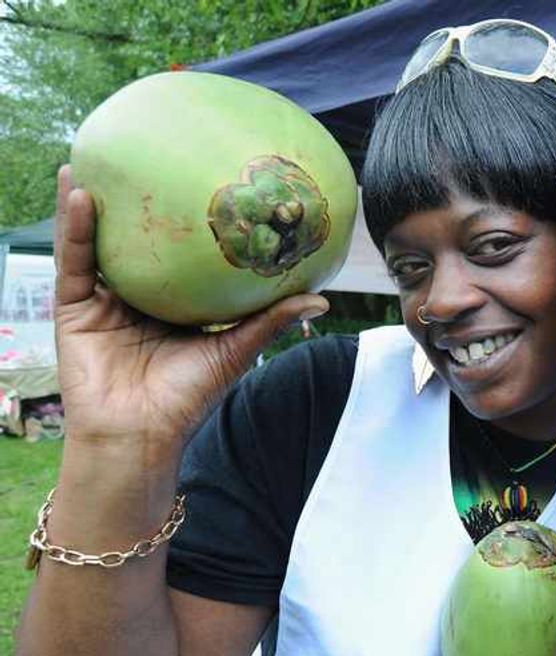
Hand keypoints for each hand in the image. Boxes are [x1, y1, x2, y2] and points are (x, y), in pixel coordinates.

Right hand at [52, 165, 327, 456]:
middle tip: (147, 160)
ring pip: (97, 243)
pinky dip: (74, 229)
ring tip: (96, 159)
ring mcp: (103, 302)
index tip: (200, 184)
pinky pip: (74, 263)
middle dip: (135, 205)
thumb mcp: (234, 350)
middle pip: (134, 243)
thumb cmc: (189, 399)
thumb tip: (321, 299)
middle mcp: (137, 298)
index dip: (186, 224)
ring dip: (92, 202)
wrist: (141, 437)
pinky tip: (80, 195)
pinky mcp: (74, 310)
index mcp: (173, 304)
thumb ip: (269, 320)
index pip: (179, 256)